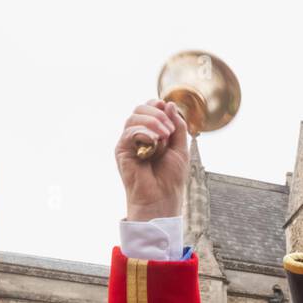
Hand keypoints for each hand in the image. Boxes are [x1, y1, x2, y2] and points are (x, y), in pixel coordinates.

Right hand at [115, 98, 188, 220]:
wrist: (161, 199)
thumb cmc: (170, 179)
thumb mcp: (180, 148)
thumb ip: (177, 126)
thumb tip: (169, 103)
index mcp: (151, 134)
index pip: (149, 109)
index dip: (158, 105)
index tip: (168, 110)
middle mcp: (137, 136)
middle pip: (140, 109)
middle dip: (157, 113)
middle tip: (169, 130)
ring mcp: (128, 142)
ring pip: (134, 117)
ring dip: (153, 122)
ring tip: (165, 137)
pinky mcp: (121, 150)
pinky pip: (130, 131)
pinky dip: (145, 132)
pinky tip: (154, 143)